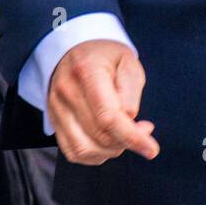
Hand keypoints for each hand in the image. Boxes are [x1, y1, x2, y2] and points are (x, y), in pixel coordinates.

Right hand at [48, 39, 158, 164]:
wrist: (75, 49)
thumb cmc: (106, 55)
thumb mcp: (128, 61)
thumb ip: (131, 92)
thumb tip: (129, 121)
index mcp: (87, 72)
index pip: (108, 116)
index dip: (132, 137)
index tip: (151, 149)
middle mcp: (66, 92)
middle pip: (98, 135)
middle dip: (126, 141)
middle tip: (143, 130)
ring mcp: (56, 109)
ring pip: (83, 149)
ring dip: (111, 151)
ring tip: (126, 135)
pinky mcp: (53, 122)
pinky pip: (73, 152)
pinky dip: (95, 155)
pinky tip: (110, 143)